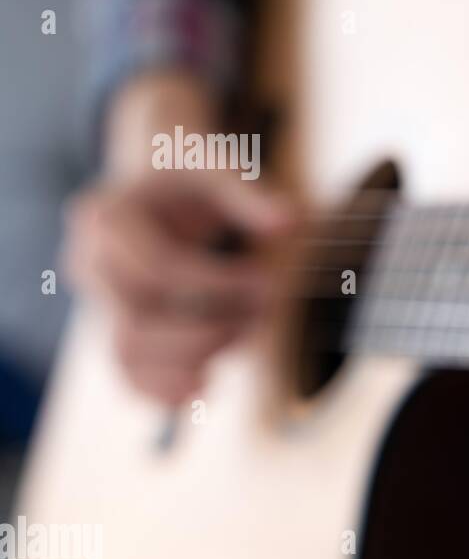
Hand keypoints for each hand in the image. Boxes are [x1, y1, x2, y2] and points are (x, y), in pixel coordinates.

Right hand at [66, 73, 294, 402]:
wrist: (157, 194)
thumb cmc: (189, 181)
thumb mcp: (218, 168)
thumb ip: (251, 194)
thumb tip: (290, 223)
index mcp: (105, 217)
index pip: (158, 268)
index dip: (218, 285)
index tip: (267, 282)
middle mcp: (88, 264)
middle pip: (137, 319)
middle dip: (209, 326)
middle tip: (264, 312)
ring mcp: (97, 302)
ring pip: (129, 355)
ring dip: (195, 359)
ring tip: (246, 337)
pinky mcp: (114, 331)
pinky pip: (127, 376)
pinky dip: (164, 391)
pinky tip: (207, 388)